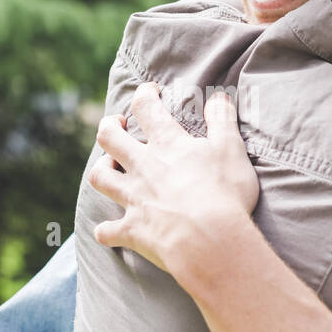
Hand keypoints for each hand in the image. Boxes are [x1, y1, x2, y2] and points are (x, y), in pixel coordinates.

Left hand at [86, 82, 258, 273]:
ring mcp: (134, 199)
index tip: (150, 91)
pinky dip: (106, 231)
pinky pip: (107, 231)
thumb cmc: (224, 192)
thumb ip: (222, 120)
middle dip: (109, 127)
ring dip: (101, 171)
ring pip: (100, 178)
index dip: (145, 95)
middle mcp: (143, 167)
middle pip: (109, 138)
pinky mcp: (132, 230)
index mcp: (167, 144)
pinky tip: (108, 230)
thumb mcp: (231, 148)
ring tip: (109, 169)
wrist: (209, 239)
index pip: (147, 108)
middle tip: (117, 124)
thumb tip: (219, 97)